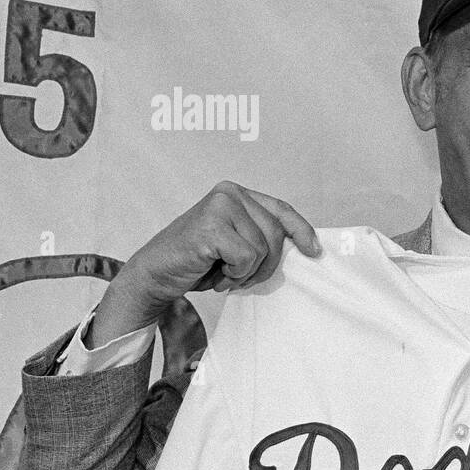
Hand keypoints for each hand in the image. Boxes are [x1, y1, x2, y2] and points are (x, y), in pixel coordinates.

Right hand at [89, 181, 319, 346]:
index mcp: (238, 194)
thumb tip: (307, 245)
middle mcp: (229, 193)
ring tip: (223, 272)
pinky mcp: (210, 225)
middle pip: (275, 233)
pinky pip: (246, 257)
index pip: (282, 209)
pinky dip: (234, 274)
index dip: (302, 230)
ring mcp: (219, 205)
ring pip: (262, 248)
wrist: (155, 275)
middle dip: (265, 264)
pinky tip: (214, 272)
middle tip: (239, 276)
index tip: (315, 251)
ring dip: (246, 272)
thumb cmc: (198, 262)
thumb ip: (262, 236)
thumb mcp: (237, 244)